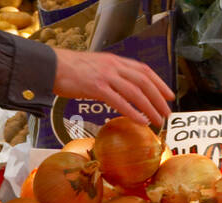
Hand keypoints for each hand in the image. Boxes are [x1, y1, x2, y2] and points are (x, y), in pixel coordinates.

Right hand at [53, 50, 172, 126]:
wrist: (52, 66)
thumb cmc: (71, 71)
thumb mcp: (96, 69)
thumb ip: (110, 77)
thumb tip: (121, 91)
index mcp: (115, 61)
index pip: (144, 70)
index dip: (159, 82)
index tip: (169, 95)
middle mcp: (114, 66)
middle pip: (144, 81)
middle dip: (159, 98)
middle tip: (168, 112)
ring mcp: (106, 76)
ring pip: (135, 91)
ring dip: (150, 107)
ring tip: (158, 120)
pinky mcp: (96, 87)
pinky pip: (119, 101)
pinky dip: (132, 112)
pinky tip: (141, 121)